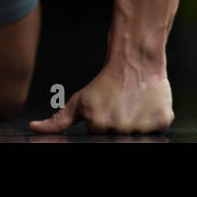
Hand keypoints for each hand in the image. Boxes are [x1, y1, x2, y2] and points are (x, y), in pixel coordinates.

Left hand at [28, 65, 173, 134]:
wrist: (135, 60)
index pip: (100, 135)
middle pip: (119, 136)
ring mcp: (142, 127)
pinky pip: (157, 129)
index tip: (106, 109)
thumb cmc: (106, 81)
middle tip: (120, 106)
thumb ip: (58, 120)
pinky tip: (145, 106)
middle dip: (118, 125)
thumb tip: (34, 129)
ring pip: (138, 134)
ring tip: (132, 104)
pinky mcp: (162, 122)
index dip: (103, 122)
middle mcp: (119, 129)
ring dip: (136, 122)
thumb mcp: (80, 101)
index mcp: (98, 125)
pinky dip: (153, 120)